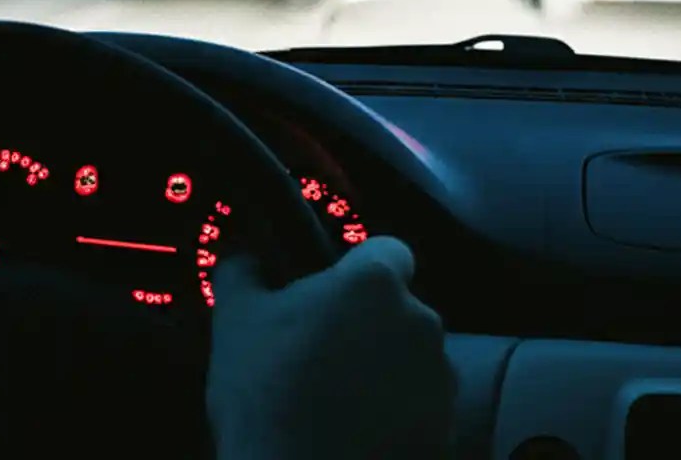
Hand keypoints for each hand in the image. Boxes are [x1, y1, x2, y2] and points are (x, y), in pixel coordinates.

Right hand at [207, 237, 454, 459]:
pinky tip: (359, 430)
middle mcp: (421, 320)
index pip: (388, 251)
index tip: (332, 297)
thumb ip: (243, 274)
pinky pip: (421, 406)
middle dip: (370, 325)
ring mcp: (440, 377)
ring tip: (341, 400)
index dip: (361, 270)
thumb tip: (242, 256)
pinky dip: (398, 413)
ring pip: (414, 357)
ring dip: (386, 369)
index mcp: (374, 283)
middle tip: (325, 353)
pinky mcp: (445, 426)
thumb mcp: (235, 320)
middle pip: (400, 308)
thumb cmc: (265, 388)